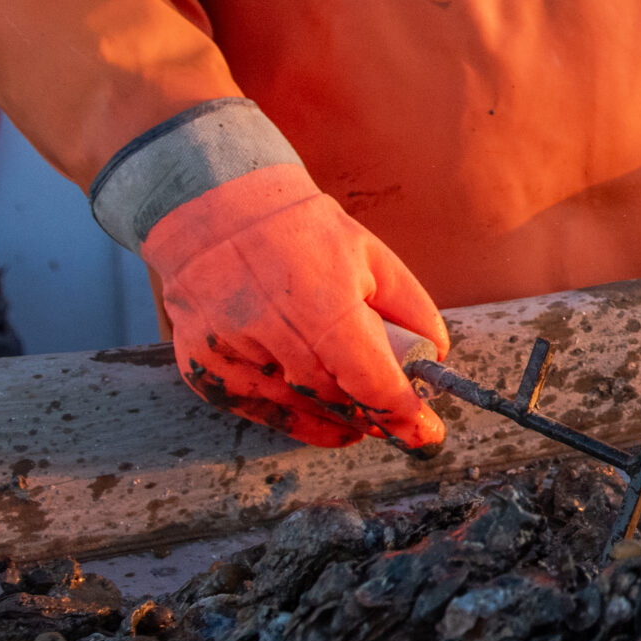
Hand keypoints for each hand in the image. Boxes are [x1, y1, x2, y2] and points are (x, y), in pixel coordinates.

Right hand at [141, 162, 449, 450]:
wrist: (216, 208)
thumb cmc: (302, 231)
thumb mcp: (371, 256)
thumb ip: (409, 309)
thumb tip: (435, 355)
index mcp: (320, 303)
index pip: (369, 380)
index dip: (402, 413)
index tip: (427, 432)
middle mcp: (270, 333)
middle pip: (336, 398)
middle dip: (374, 415)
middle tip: (402, 420)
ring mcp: (230, 354)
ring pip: (301, 407)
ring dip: (341, 420)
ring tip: (369, 420)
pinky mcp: (204, 367)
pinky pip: (262, 410)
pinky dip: (301, 420)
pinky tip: (332, 424)